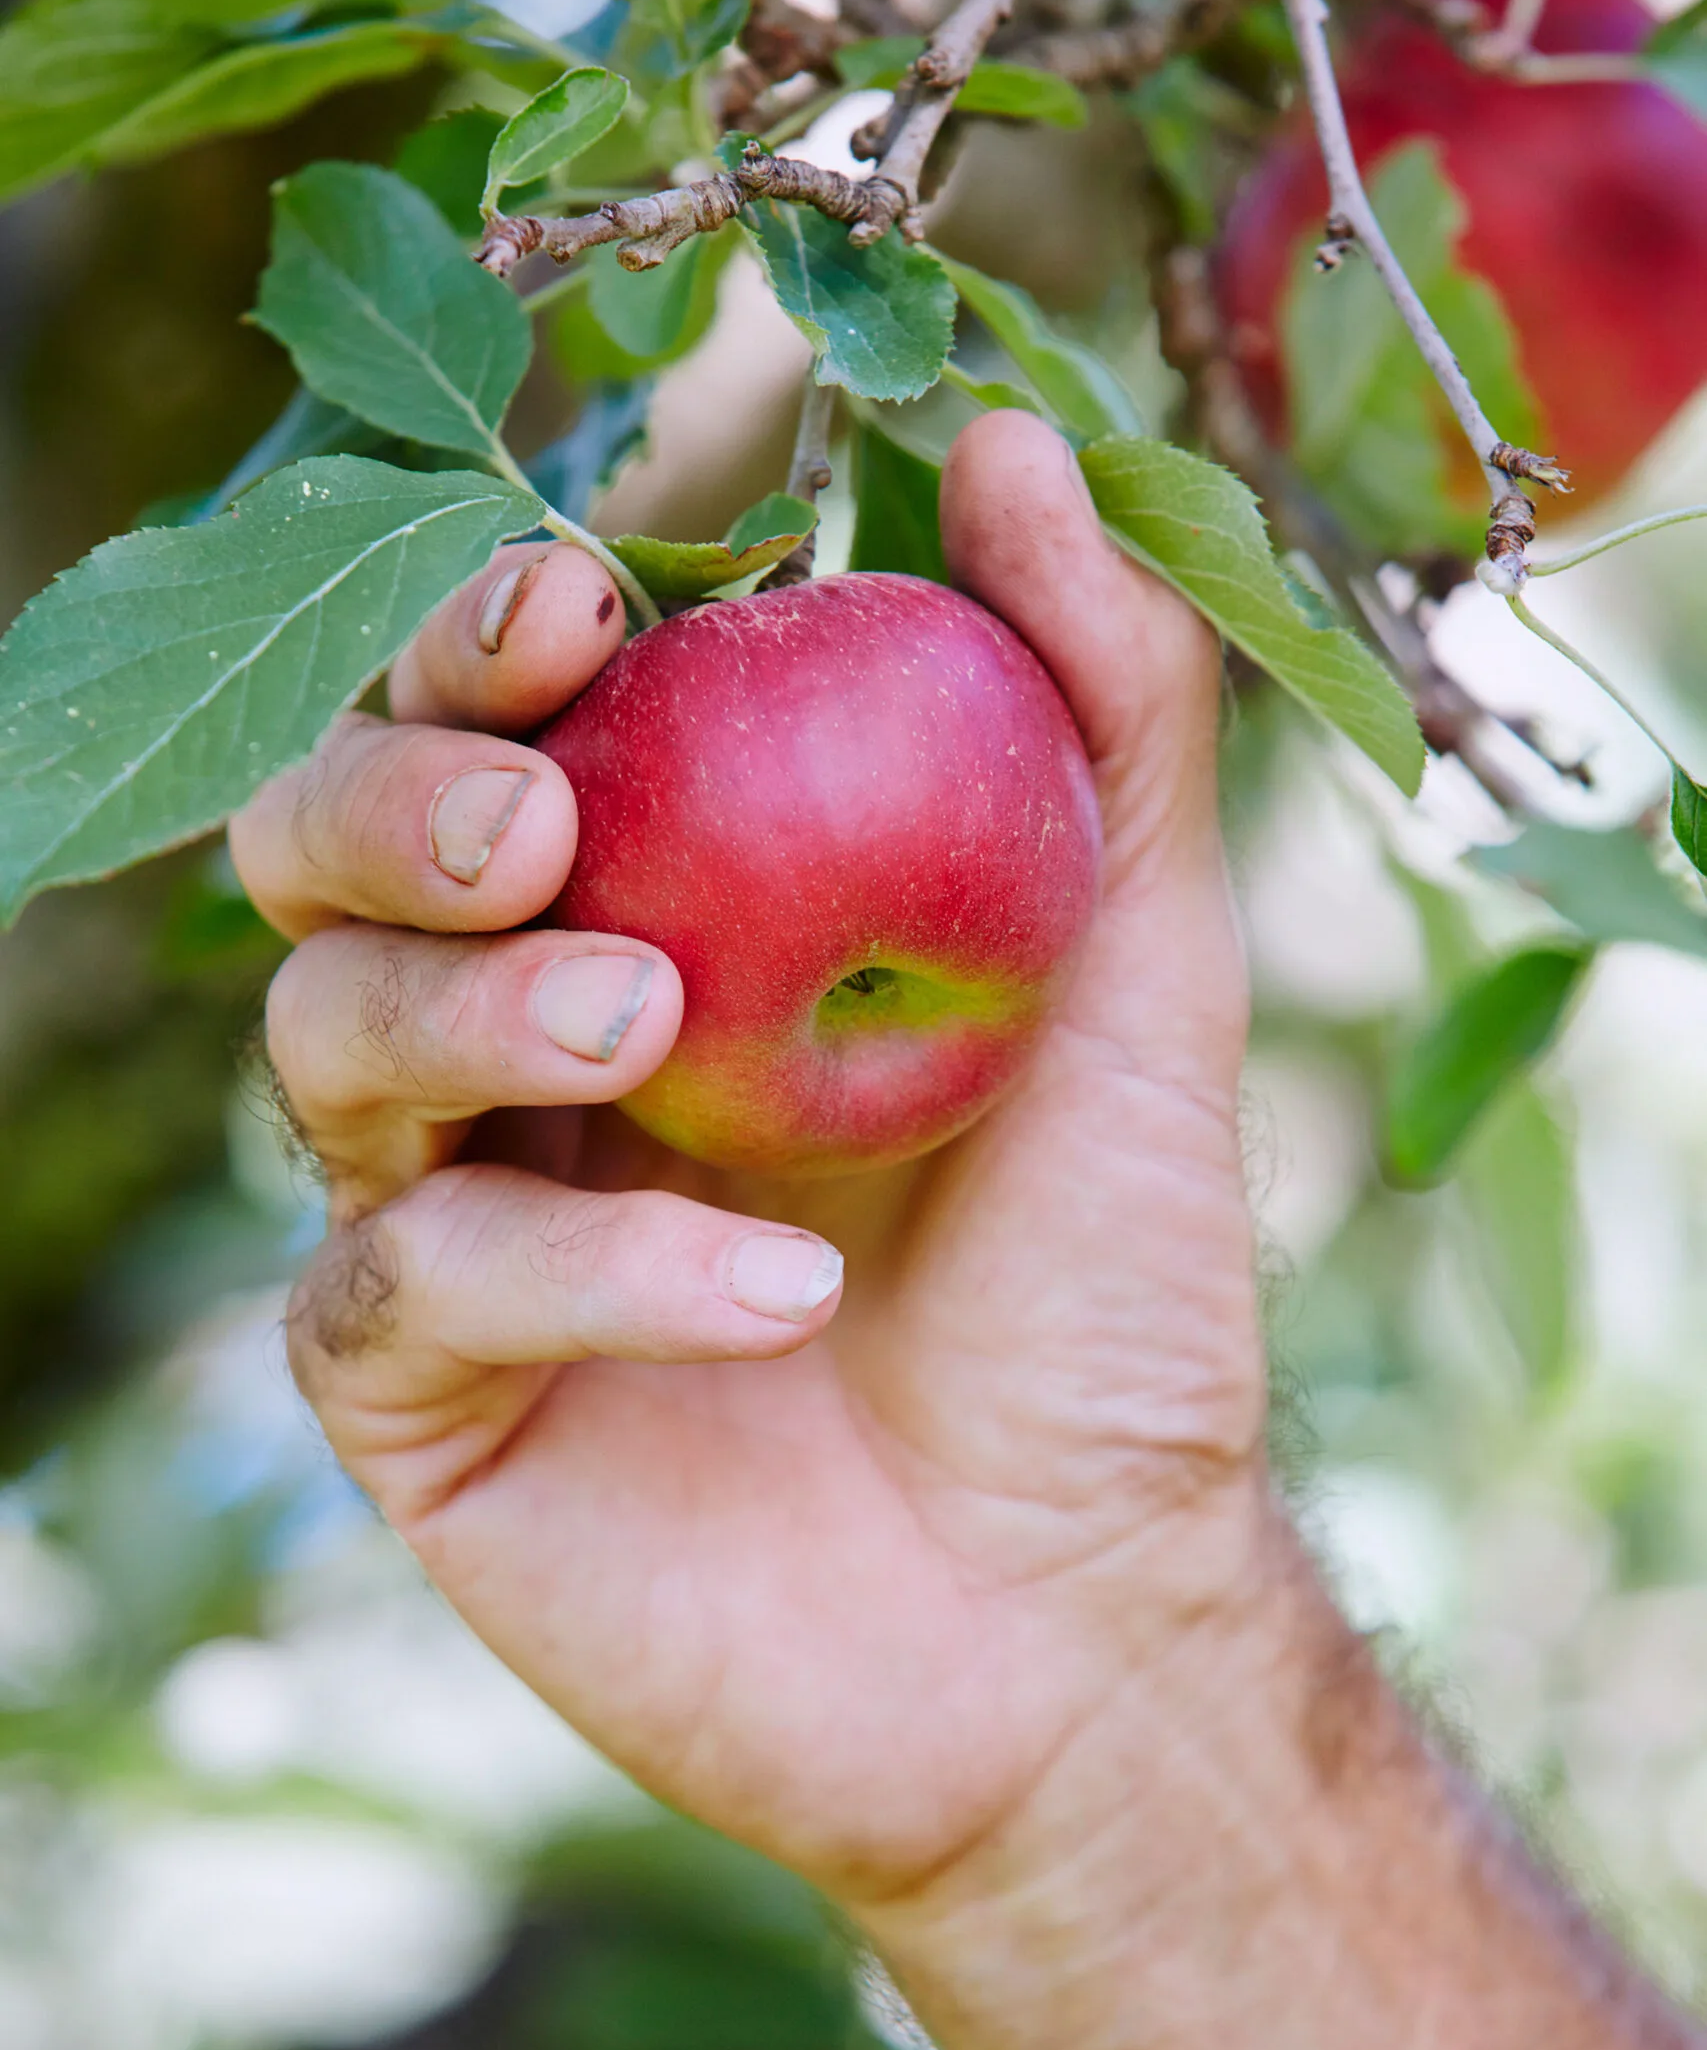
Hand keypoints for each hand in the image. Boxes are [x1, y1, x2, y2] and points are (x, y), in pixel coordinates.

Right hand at [232, 410, 1268, 1911]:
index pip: (493, 733)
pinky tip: (775, 1301)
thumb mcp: (1142, 970)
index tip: (582, 600)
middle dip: (394, 802)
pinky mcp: (425, 1407)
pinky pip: (410, 1290)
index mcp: (652, 925)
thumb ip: (1100, 705)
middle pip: (321, 864)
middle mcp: (517, 1059)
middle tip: (541, 820)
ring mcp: (452, 1228)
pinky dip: (582, 1272)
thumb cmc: (1108, 1293)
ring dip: (462, 1004)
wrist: (1091, 1611)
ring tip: (645, 1017)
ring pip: (326, 1051)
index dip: (483, 643)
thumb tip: (1008, 438)